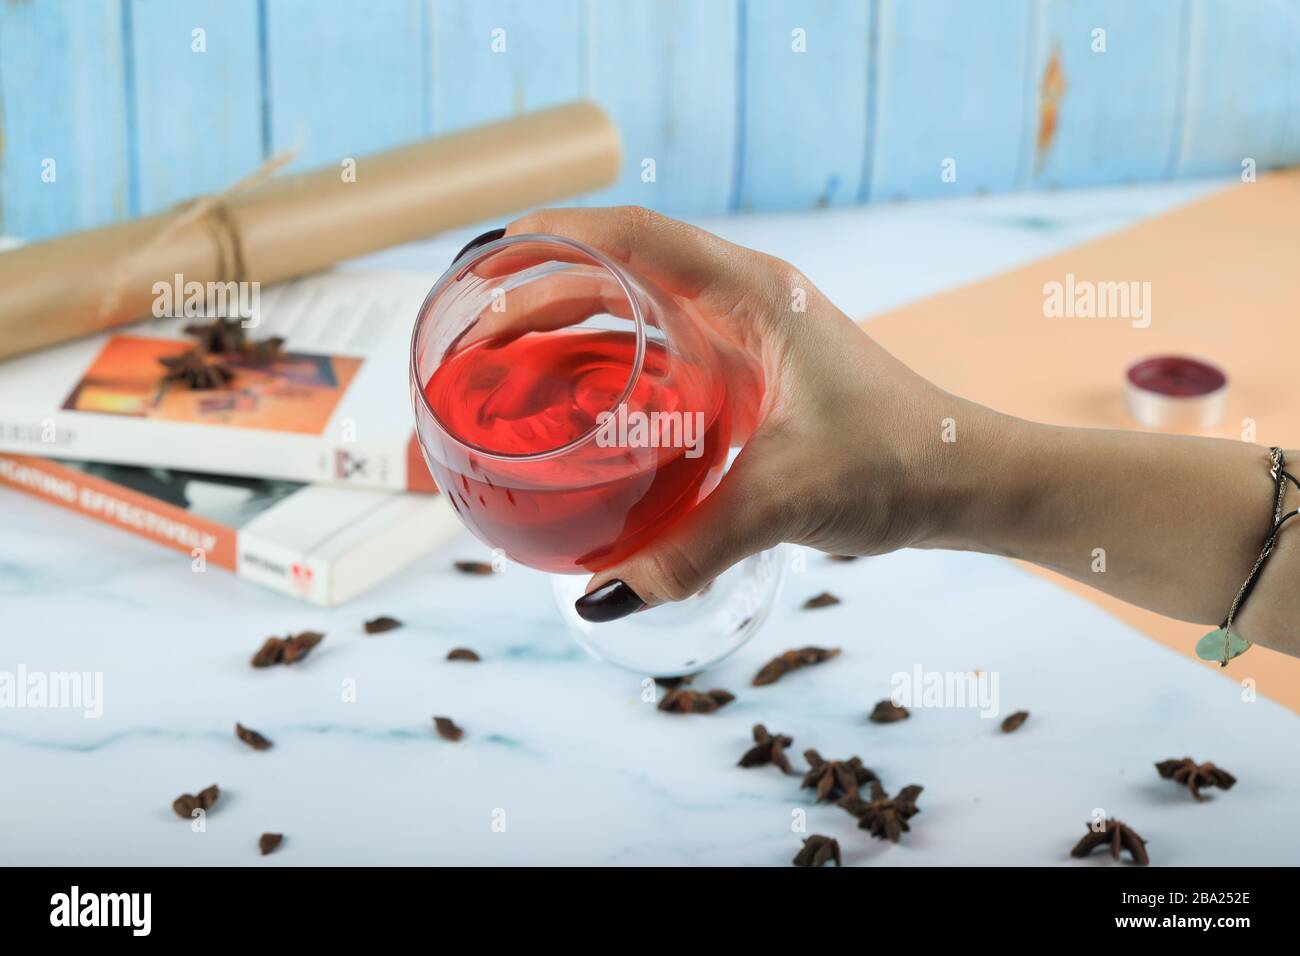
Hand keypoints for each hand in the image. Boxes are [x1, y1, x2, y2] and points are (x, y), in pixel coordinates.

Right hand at [498, 207, 970, 619]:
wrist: (964, 480)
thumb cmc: (899, 461)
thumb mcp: (790, 497)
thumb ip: (698, 546)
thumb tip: (604, 592)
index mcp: (753, 295)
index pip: (639, 236)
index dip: (558, 235)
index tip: (491, 254)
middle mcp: (744, 305)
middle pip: (622, 274)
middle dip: (544, 293)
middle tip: (477, 333)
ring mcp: (746, 342)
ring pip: (638, 318)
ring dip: (572, 334)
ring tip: (506, 369)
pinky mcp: (750, 383)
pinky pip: (661, 362)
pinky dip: (610, 375)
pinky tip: (578, 417)